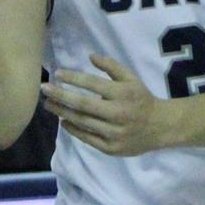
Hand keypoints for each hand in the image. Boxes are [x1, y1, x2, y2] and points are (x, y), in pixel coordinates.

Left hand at [40, 54, 164, 156]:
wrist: (160, 127)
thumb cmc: (142, 99)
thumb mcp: (131, 79)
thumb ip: (112, 67)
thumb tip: (90, 56)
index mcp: (124, 93)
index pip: (93, 83)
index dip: (74, 78)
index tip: (57, 73)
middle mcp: (118, 113)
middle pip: (84, 104)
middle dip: (61, 96)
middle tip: (44, 89)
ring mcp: (114, 133)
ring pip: (83, 122)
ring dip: (63, 112)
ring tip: (49, 104)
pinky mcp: (111, 148)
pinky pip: (87, 138)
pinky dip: (73, 129)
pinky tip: (63, 121)